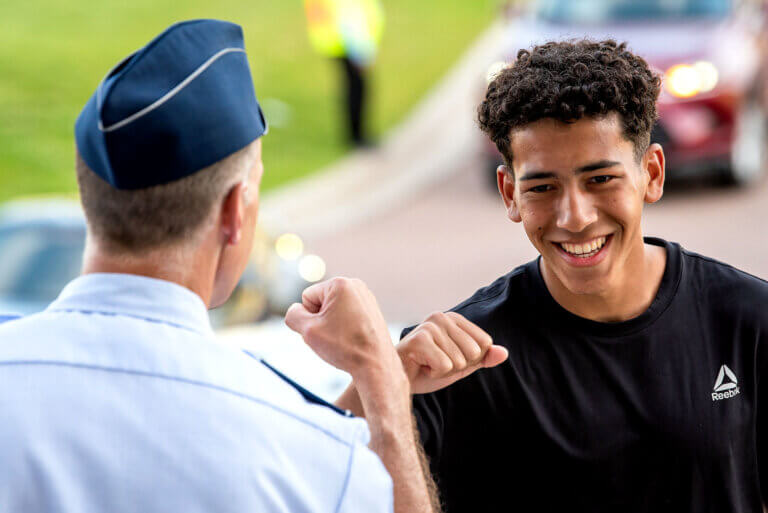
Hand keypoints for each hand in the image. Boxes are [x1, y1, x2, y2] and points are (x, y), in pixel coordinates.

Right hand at [285, 277, 402, 384]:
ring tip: (344, 339)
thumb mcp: (308, 331)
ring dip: (331, 325)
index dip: (309, 318)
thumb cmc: (345, 347)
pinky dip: (345, 328)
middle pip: (320, 303)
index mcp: (340, 284)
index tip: (326, 330)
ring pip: (333, 311)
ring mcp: (366, 297)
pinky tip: (352, 340)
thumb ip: (293, 316)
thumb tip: (296, 310)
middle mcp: (355, 285)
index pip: (307, 297)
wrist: (376, 365)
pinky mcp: (371, 310)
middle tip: (335, 337)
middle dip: (321, 320)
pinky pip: (346, 316)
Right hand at [397, 311, 507, 393]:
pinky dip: (434, 374)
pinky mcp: (419, 339)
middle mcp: (441, 317)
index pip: (485, 343)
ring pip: (459, 361)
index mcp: (454, 318)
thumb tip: (504, 353)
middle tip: (436, 363)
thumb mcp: (462, 365)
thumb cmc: (427, 369)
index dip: (471, 360)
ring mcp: (429, 327)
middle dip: (457, 366)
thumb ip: (484, 358)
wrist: (398, 381)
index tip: (448, 359)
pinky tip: (421, 367)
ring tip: (427, 364)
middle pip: (474, 352)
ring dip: (444, 371)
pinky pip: (445, 366)